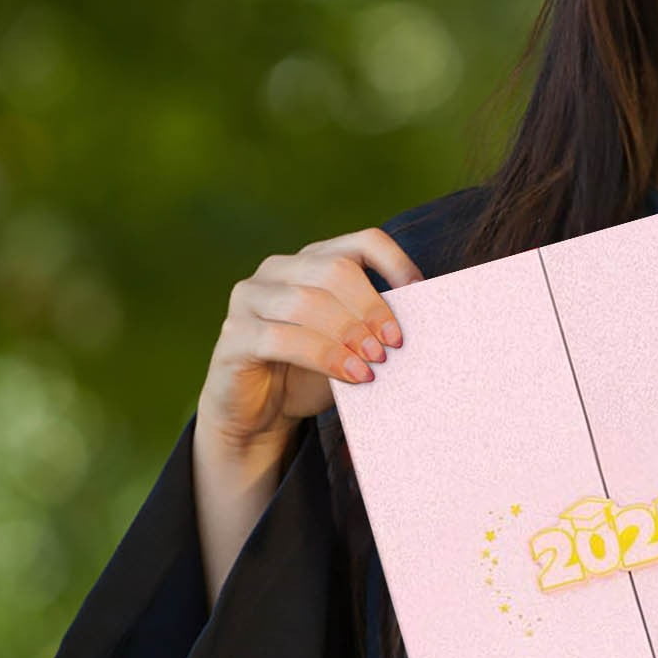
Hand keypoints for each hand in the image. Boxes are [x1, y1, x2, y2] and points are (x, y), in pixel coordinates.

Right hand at [197, 228, 425, 452]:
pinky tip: (350, 375)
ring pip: (306, 302)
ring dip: (347, 333)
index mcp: (313, 260)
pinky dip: (322, 356)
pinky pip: (279, 338)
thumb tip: (423, 319)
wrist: (261, 415)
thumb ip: (374, 327)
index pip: (363, 241)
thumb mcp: (352, 344)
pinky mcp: (233, 336)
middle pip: (335, 270)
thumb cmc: (314, 372)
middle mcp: (277, 269)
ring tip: (374, 363)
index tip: (419, 294)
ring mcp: (249, 299)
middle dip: (370, 307)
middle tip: (394, 343)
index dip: (395, 263)